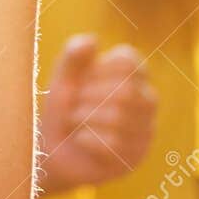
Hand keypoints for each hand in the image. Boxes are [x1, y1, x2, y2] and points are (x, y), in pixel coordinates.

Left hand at [40, 36, 158, 192]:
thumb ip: (74, 56)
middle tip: (74, 105)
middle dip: (89, 97)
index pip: (129, 61)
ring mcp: (144, 131)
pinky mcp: (134, 158)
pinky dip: (86, 139)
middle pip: (126, 91)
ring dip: (84, 118)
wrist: (52, 150)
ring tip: (75, 121)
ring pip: (119, 118)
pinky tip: (81, 140)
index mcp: (134, 76)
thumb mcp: (63, 79)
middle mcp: (146, 102)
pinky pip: (112, 144)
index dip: (99, 69)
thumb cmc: (62, 108)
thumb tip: (93, 40)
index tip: (83, 79)